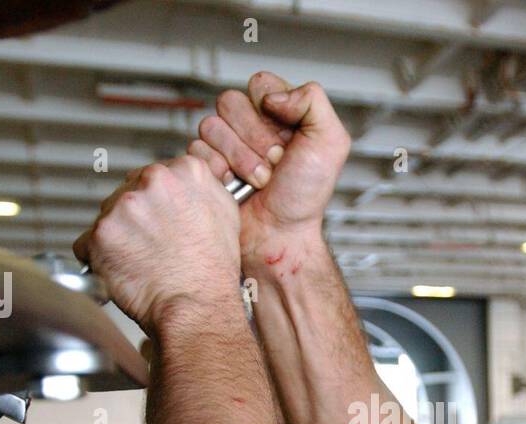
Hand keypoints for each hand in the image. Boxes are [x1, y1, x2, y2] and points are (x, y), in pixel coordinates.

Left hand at [73, 155, 240, 333]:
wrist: (196, 307)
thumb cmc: (212, 272)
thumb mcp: (227, 217)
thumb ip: (205, 190)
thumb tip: (190, 185)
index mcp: (186, 172)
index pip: (158, 175)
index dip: (158, 202)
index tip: (162, 218)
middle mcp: (153, 181)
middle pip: (130, 191)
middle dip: (136, 216)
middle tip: (152, 244)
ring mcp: (123, 206)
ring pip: (109, 215)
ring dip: (118, 235)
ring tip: (141, 259)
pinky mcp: (100, 233)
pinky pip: (88, 242)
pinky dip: (99, 257)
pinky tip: (123, 269)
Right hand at [188, 72, 350, 254]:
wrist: (280, 236)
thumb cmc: (305, 197)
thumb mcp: (330, 143)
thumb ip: (312, 101)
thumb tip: (271, 95)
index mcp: (278, 113)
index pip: (258, 84)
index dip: (271, 112)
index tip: (288, 142)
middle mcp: (249, 125)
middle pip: (230, 103)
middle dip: (255, 140)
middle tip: (274, 166)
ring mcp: (225, 145)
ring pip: (211, 126)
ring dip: (239, 159)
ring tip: (257, 182)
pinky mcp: (206, 165)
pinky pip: (196, 150)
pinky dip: (219, 172)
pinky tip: (236, 187)